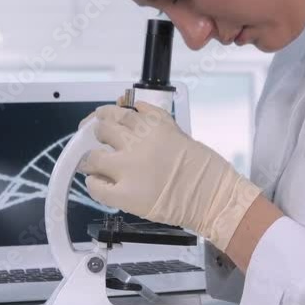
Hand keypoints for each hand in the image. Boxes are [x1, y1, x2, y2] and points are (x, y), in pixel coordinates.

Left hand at [77, 101, 261, 250]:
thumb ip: (154, 121)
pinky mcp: (124, 194)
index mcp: (151, 125)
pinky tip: (100, 184)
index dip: (104, 115)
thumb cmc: (203, 167)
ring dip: (93, 159)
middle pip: (102, 130)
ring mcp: (127, 169)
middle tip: (99, 142)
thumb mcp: (179, 132)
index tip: (100, 118)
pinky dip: (94, 184)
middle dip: (98, 135)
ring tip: (96, 165)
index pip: (116, 112)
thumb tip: (136, 108)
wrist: (212, 196)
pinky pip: (96, 187)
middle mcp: (135, 142)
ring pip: (94, 157)